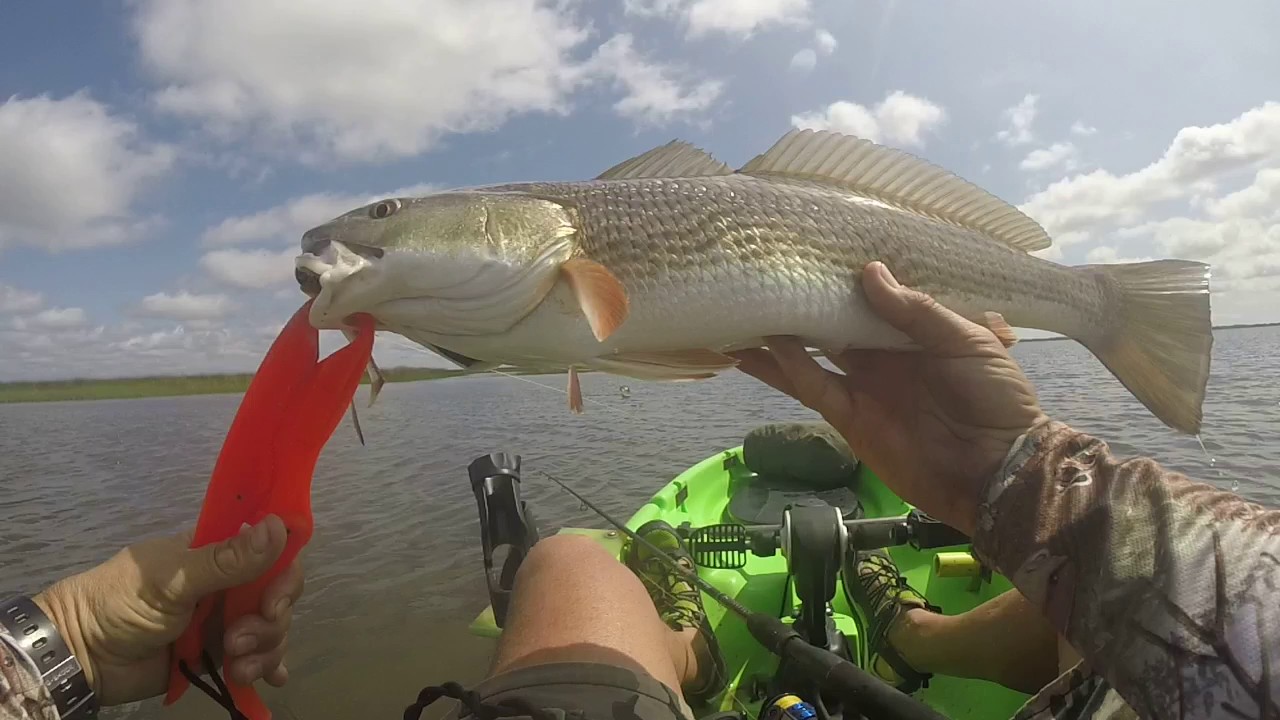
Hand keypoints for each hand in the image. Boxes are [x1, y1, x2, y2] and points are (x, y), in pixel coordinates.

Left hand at [32, 515, 302, 705]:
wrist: (83, 657)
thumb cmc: (120, 604)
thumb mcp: (173, 580)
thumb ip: (227, 559)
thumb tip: (278, 526)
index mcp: (215, 553)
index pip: (271, 550)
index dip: (284, 573)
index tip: (274, 599)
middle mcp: (227, 583)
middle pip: (277, 595)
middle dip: (270, 621)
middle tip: (238, 640)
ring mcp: (225, 619)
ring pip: (271, 629)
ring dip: (264, 649)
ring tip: (236, 665)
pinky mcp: (219, 653)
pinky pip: (259, 657)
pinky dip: (269, 667)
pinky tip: (270, 679)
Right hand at [732, 261, 1047, 534]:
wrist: (996, 472)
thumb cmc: (994, 399)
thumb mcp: (968, 342)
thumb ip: (918, 310)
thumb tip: (868, 272)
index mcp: (915, 331)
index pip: (872, 296)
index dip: (844, 276)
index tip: (813, 248)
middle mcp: (882, 355)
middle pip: (834, 321)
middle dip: (802, 301)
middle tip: (764, 272)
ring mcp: (862, 386)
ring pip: (810, 353)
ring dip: (779, 335)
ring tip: (741, 309)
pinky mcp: (848, 417)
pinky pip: (809, 388)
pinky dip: (781, 370)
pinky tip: (753, 350)